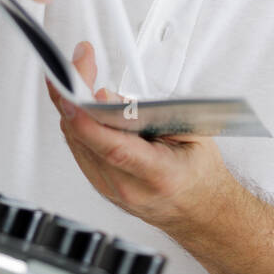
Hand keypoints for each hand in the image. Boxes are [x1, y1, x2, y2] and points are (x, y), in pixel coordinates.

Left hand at [45, 41, 234, 232]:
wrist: (200, 212)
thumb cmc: (200, 176)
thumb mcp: (193, 136)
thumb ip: (154, 115)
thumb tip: (112, 98)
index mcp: (158, 176)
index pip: (114, 149)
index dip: (87, 120)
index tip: (73, 94)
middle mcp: (128, 188)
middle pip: (85, 139)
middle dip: (76, 94)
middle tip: (80, 61)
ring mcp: (109, 189)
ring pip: (76, 141)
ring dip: (73, 103)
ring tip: (82, 71)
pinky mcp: (99, 184)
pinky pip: (78, 148)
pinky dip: (77, 120)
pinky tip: (82, 98)